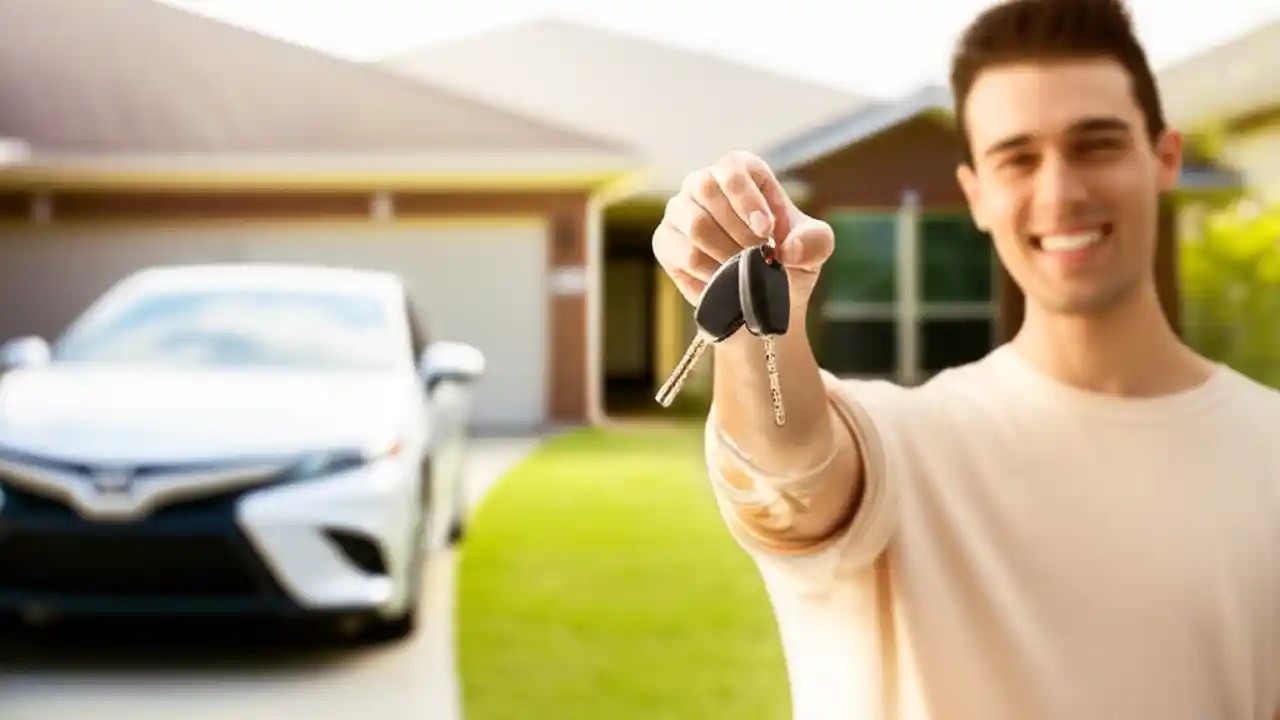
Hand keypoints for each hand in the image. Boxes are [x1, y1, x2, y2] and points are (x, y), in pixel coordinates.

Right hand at [652, 150, 834, 307]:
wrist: (761, 299)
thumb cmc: (787, 261)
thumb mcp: (815, 248)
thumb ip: (814, 241)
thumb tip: (790, 248)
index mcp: (739, 170)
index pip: (733, 170)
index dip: (748, 199)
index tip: (766, 230)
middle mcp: (702, 182)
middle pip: (706, 190)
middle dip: (738, 230)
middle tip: (757, 255)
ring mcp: (679, 210)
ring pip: (695, 225)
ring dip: (726, 253)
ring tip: (744, 271)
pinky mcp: (665, 240)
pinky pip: (683, 253)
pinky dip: (709, 271)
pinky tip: (724, 280)